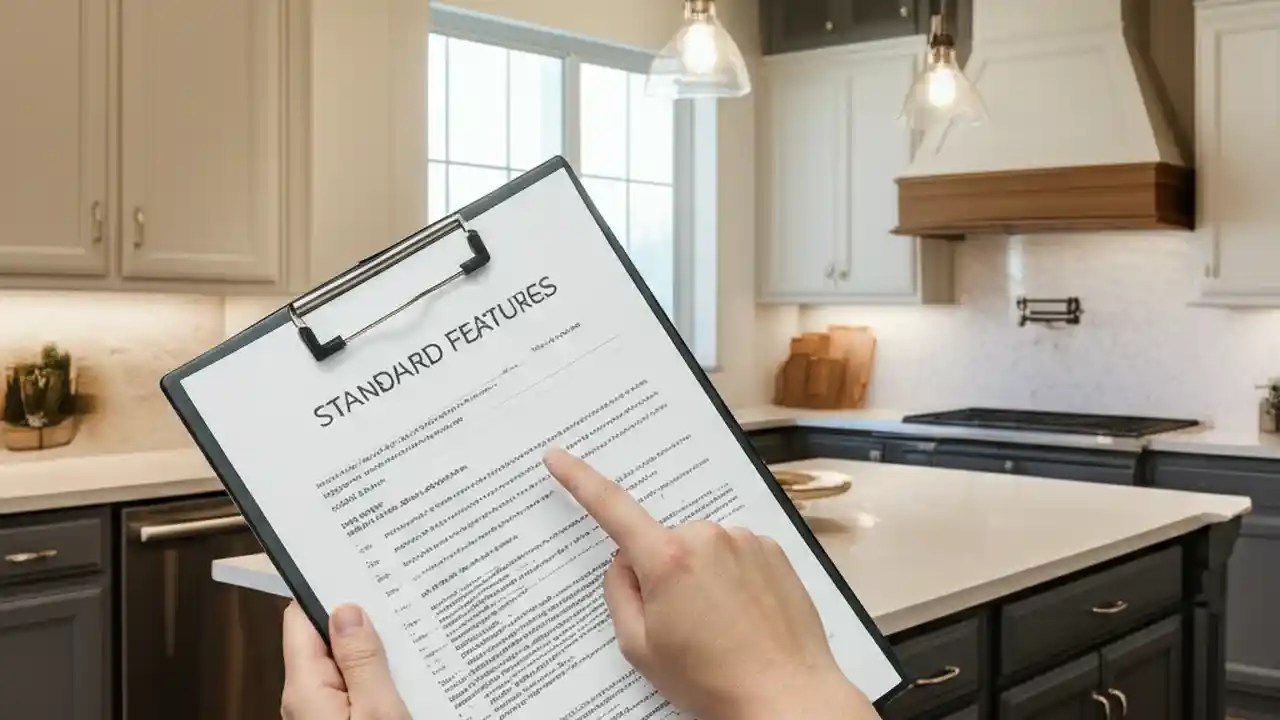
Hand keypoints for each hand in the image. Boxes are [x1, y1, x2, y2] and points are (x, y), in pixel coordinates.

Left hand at [281, 602, 410, 719]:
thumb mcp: (378, 710)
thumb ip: (362, 661)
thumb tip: (346, 611)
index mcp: (305, 687)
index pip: (300, 620)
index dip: (328, 594)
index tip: (362, 576)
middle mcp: (303, 697)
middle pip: (322, 641)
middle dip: (357, 621)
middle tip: (397, 603)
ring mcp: (318, 711)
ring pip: (340, 664)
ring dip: (369, 650)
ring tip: (407, 632)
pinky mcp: (335, 719)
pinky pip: (350, 686)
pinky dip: (372, 674)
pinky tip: (401, 670)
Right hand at [543, 449, 877, 719]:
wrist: (786, 697)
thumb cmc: (713, 681)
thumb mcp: (641, 648)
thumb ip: (620, 594)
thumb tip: (625, 563)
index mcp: (667, 560)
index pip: (611, 508)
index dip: (579, 480)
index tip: (556, 457)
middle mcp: (706, 538)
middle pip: (663, 544)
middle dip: (663, 575)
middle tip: (682, 626)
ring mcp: (744, 541)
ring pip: (701, 551)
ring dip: (702, 578)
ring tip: (721, 628)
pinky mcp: (774, 550)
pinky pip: (735, 555)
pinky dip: (733, 580)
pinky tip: (744, 616)